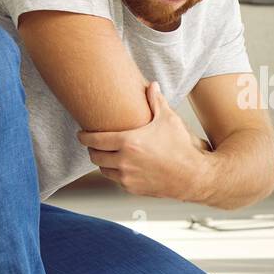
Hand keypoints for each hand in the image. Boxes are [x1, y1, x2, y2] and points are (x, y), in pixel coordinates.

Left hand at [78, 82, 210, 200]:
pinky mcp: (132, 188)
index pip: (94, 140)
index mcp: (128, 142)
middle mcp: (124, 161)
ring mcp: (127, 177)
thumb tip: (152, 85)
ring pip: (103, 170)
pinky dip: (116, 173)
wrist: (193, 176)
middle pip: (95, 156)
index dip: (84, 137)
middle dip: (92, 149)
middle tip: (95, 143)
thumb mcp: (168, 120)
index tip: (81, 134)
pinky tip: (123, 166)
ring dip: (103, 162)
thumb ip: (156, 101)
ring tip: (107, 155)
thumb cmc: (181, 148)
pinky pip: (116, 180)